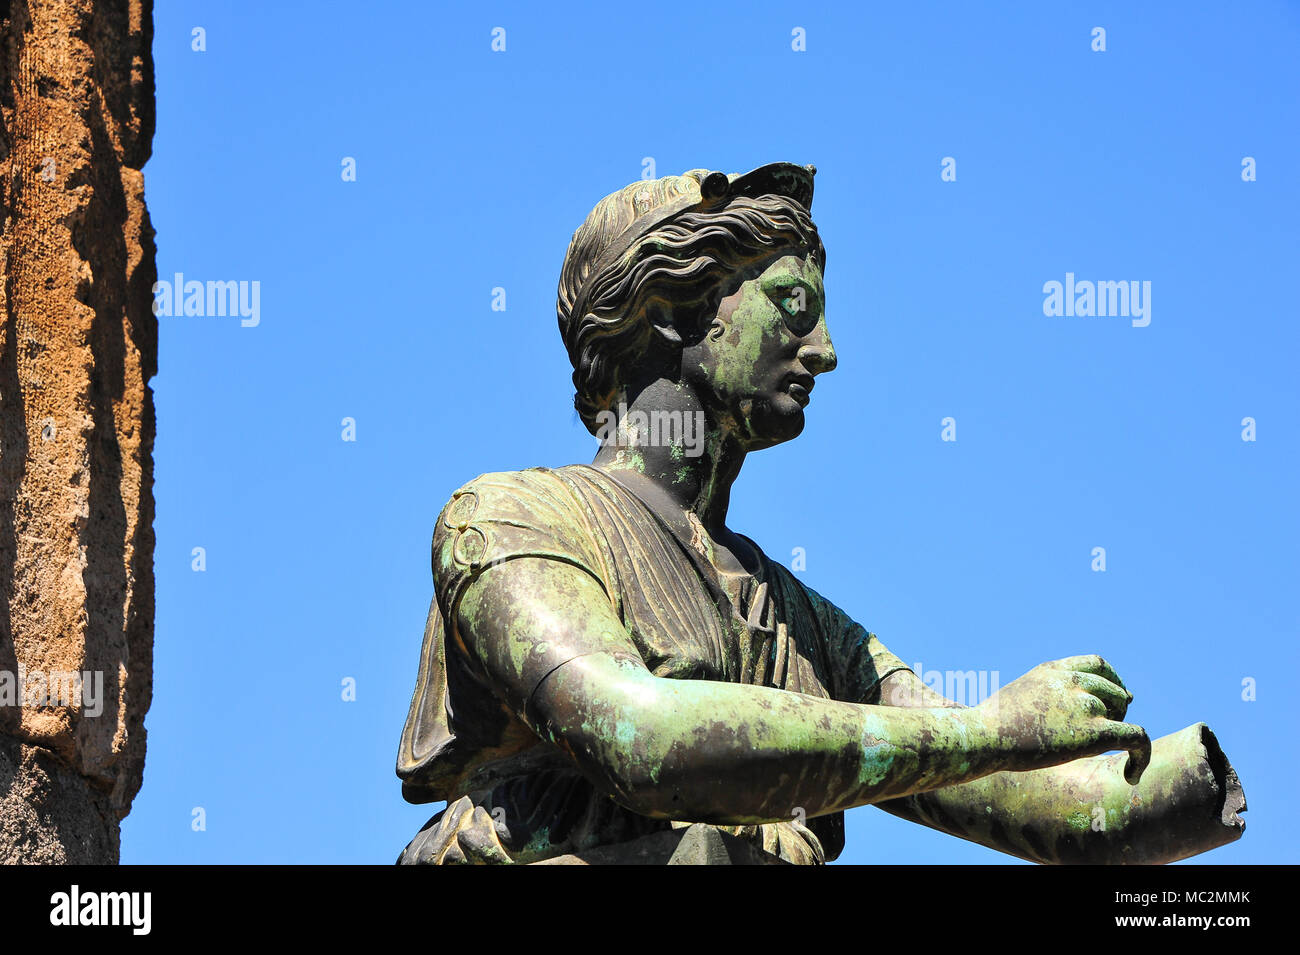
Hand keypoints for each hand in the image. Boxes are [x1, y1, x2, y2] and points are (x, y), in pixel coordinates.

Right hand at [977, 655, 1150, 782]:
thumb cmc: (989, 726)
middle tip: (1107, 733)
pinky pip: (1136, 737)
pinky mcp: (1093, 732)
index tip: (1117, 699)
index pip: (1097, 664)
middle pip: (1115, 690)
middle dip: (1117, 710)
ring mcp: (1084, 704)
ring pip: (1123, 712)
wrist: (982, 736)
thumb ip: (1041, 697)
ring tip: (1102, 752)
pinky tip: (1132, 775)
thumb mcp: (1016, 698)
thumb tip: (1050, 716)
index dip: (1113, 681)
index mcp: (1052, 671)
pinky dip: (1141, 756)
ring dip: (1120, 730)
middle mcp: (1072, 681)